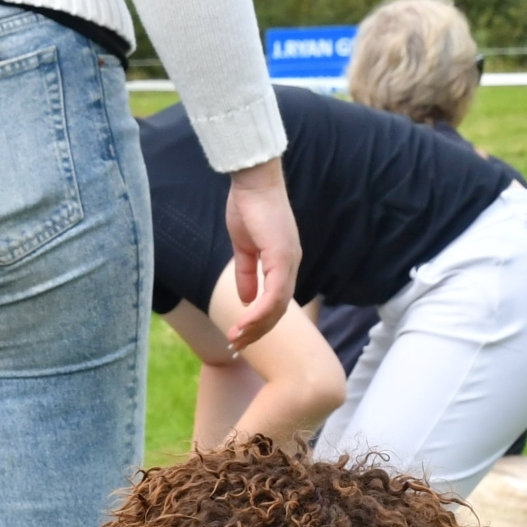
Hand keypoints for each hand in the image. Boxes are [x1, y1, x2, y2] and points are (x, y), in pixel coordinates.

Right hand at [224, 157, 300, 349]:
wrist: (252, 181)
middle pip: (278, 310)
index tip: (238, 335)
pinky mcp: (281, 256)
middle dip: (256, 332)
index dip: (258, 322)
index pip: (275, 302)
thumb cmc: (248, 207)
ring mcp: (288, 260)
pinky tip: (244, 322)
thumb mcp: (244, 247)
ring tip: (236, 339)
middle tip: (236, 345)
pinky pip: (273, 293)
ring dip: (256, 326)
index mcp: (283, 262)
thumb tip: (245, 299)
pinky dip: (259, 311)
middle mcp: (291, 264)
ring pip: (277, 306)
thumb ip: (246, 273)